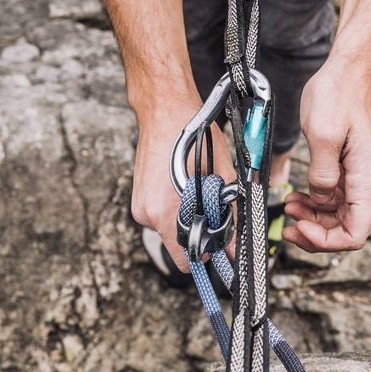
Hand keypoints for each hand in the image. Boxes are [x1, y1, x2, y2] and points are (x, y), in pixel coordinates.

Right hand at [131, 103, 234, 272]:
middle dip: (195, 228)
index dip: (204, 251)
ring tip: (192, 186)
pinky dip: (172, 204)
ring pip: (169, 226)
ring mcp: (139, 205)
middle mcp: (146, 214)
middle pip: (177, 243)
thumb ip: (228, 218)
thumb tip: (232, 248)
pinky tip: (180, 182)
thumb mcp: (222, 177)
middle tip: (207, 202)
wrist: (165, 111)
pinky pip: (160, 213)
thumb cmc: (193, 137)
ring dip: (183, 214)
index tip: (214, 237)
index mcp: (165, 214)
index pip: (184, 260)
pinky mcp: (138, 196)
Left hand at [282, 60, 370, 251]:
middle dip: (315, 231)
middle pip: (346, 230)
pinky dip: (316, 202)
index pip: (354, 234)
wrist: (349, 72)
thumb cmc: (338, 96)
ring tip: (289, 205)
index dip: (326, 241)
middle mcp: (370, 184)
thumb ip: (321, 175)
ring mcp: (362, 178)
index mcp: (368, 181)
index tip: (300, 227)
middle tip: (287, 222)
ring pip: (339, 216)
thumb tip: (320, 199)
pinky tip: (298, 195)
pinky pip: (336, 199)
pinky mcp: (352, 171)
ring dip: (313, 217)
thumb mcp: (322, 135)